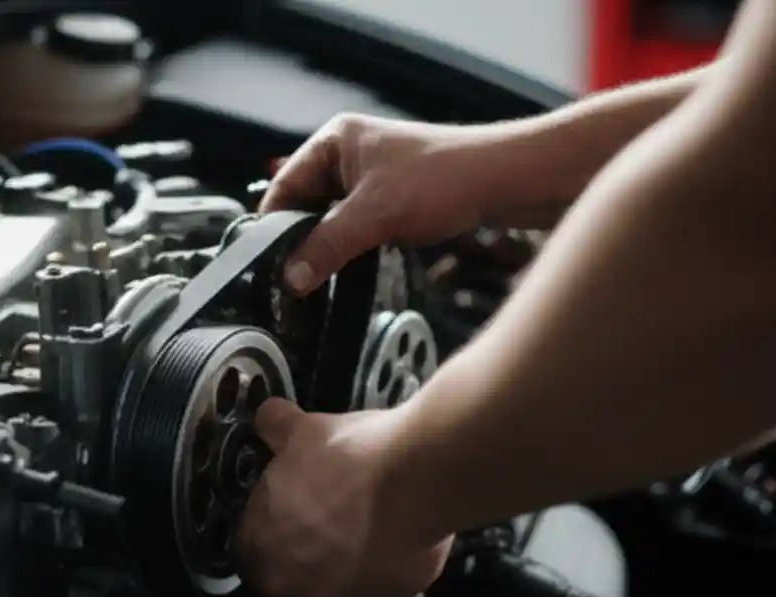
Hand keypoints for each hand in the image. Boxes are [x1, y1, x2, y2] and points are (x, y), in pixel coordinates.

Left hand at [234, 398, 454, 596]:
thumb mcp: (301, 431)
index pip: (250, 553)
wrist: (415, 478)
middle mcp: (296, 591)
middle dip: (304, 552)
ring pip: (334, 588)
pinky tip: (392, 537)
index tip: (287, 510)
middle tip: (326, 517)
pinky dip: (379, 569)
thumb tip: (266, 416)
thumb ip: (275, 428)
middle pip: (292, 576)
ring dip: (341, 564)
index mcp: (261, 552)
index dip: (267, 530)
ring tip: (364, 525)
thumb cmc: (344, 457)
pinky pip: (375, 590)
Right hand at [263, 113, 520, 294]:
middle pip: (305, 205)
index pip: (284, 186)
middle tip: (295, 275)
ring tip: (324, 272)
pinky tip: (352, 265)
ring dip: (329, 245)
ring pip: (330, 219)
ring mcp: (371, 177)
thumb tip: (290, 277)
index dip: (274, 226)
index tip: (269, 264)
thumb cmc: (447, 177)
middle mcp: (348, 154)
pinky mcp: (390, 198)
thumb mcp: (375, 215)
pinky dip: (350, 246)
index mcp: (334, 141)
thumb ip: (327, 246)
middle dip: (302, 239)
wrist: (507, 181)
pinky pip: (355, 226)